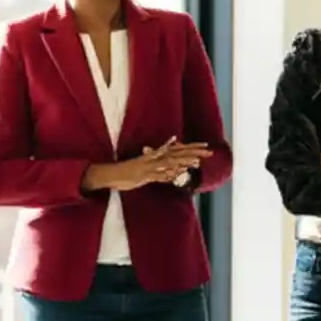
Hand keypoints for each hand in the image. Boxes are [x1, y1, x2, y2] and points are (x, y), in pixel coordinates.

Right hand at [84, 139, 211, 190]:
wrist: (111, 173)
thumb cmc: (126, 174)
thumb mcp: (146, 173)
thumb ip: (158, 172)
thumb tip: (170, 174)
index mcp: (156, 156)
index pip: (177, 150)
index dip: (192, 148)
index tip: (205, 146)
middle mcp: (155, 158)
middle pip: (178, 153)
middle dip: (194, 152)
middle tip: (209, 151)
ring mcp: (150, 165)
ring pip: (170, 162)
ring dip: (184, 161)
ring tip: (198, 161)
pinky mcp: (144, 173)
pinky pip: (158, 172)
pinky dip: (168, 171)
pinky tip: (177, 171)